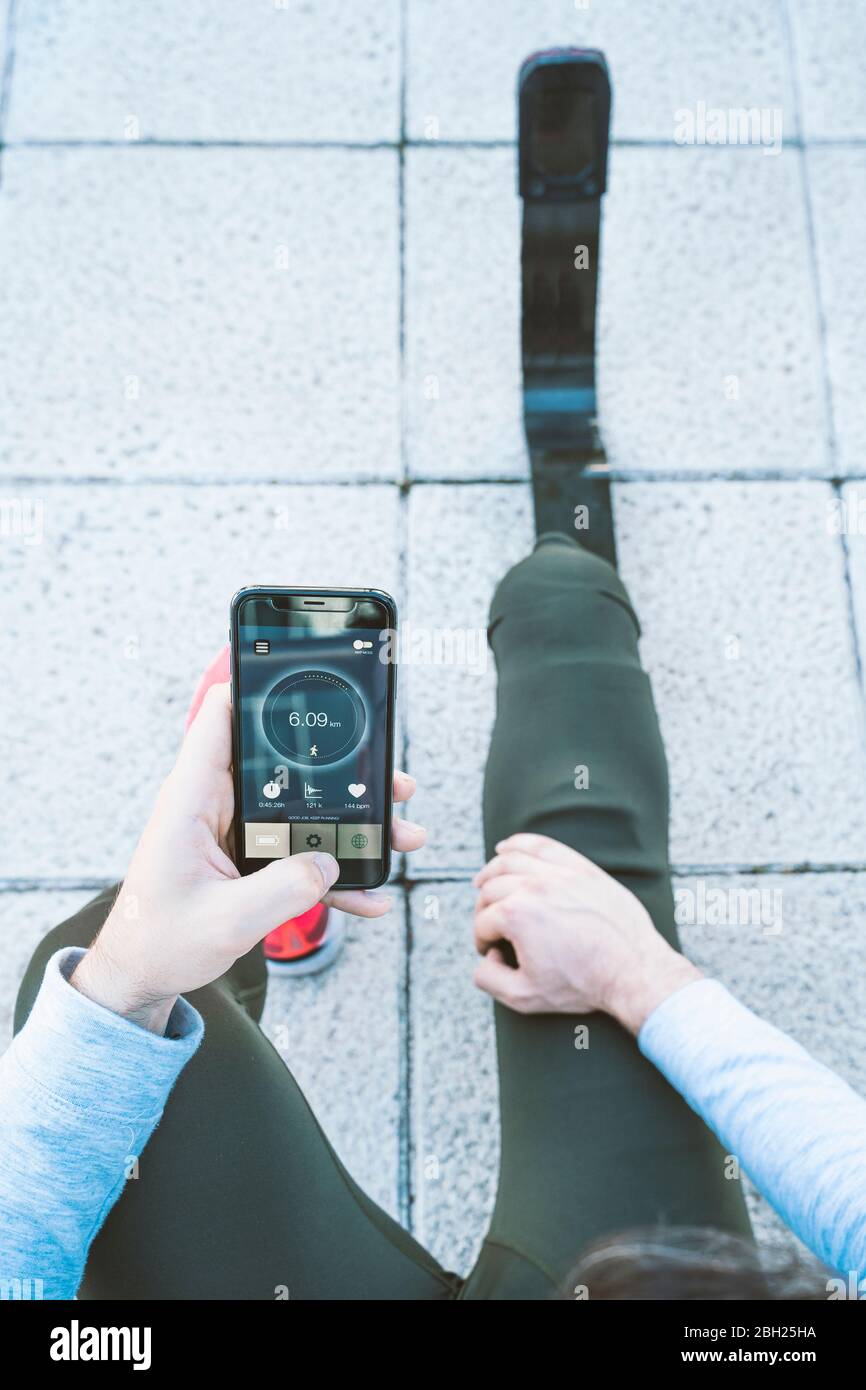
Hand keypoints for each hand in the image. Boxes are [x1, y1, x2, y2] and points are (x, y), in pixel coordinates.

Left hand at [72, 683, 425, 1033]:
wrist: (142, 976)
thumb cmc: (160, 941)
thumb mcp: (225, 921)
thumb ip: (282, 891)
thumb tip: (329, 864)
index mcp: (193, 799)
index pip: (219, 720)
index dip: (256, 690)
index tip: (306, 680)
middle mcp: (216, 804)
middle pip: (285, 766)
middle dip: (344, 772)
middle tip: (393, 783)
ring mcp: (237, 831)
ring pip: (305, 810)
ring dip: (354, 824)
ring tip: (402, 835)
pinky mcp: (252, 859)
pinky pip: (302, 854)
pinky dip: (337, 870)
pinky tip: (372, 894)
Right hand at [472, 833, 700, 1033]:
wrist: (633, 971)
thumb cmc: (583, 984)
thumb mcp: (525, 996)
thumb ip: (490, 980)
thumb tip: (485, 959)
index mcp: (517, 914)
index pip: (484, 922)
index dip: (481, 940)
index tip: (490, 952)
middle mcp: (534, 886)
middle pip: (491, 889)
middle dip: (482, 909)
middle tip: (488, 926)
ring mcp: (559, 873)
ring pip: (511, 860)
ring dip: (491, 871)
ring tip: (482, 882)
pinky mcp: (581, 868)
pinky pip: (543, 846)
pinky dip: (520, 843)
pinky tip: (506, 847)